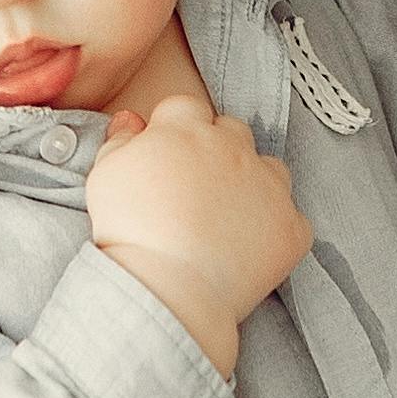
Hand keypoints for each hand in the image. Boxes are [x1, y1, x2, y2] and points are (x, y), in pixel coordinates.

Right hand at [86, 82, 308, 373]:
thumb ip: (120, 140)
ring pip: (270, 168)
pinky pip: (290, 218)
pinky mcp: (291, 226)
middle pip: (231, 131)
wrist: (168, 289)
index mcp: (186, 128)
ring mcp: (269, 185)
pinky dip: (274, 230)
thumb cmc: (129, 233)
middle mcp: (233, 147)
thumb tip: (131, 120)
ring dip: (253, 183)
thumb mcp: (106, 176)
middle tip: (195, 191)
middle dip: (216, 150)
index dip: (173, 131)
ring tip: (227, 219)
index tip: (165, 159)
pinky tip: (248, 250)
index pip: (185, 108)